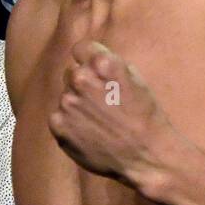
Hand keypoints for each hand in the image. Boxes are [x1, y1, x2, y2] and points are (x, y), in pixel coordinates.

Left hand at [48, 41, 174, 187]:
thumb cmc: (146, 118)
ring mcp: (67, 102)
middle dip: (84, 84)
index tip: (93, 70)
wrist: (146, 156)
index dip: (88, 59)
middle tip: (101, 103)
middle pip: (72, 72)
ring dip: (77, 105)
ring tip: (98, 122)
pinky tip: (89, 133)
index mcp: (103, 64)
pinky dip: (69, 124)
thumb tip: (89, 59)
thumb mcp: (135, 80)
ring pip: (66, 95)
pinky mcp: (58, 124)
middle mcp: (82, 79)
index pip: (81, 48)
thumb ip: (109, 64)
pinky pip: (58, 117)